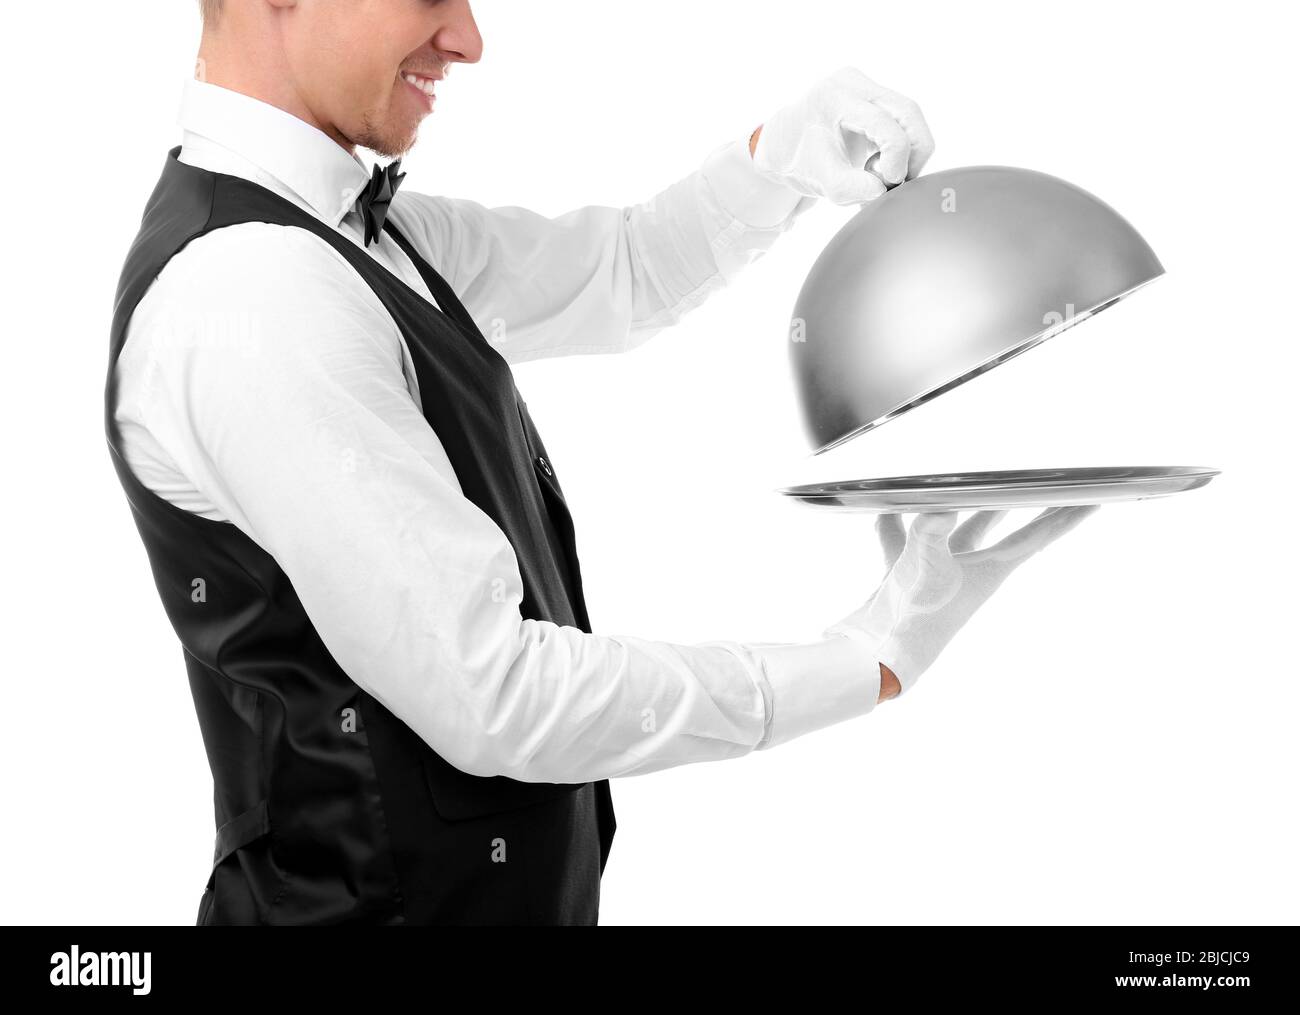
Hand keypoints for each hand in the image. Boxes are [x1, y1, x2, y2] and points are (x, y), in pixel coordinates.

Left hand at [750, 66, 934, 204]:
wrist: (783, 145)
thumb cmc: (797, 161)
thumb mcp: (818, 181)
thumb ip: (849, 188)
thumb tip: (882, 190)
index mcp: (833, 97)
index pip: (884, 124)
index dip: (897, 158)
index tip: (888, 184)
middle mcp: (851, 82)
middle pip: (908, 112)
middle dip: (915, 152)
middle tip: (901, 181)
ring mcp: (864, 84)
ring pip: (910, 115)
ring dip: (910, 149)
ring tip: (886, 174)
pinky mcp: (874, 94)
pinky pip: (902, 118)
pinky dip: (902, 144)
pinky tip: (882, 163)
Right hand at [825, 506, 1100, 693]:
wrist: (881, 653)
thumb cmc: (916, 619)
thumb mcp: (927, 567)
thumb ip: (932, 532)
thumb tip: (940, 505)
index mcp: (992, 568)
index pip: (1040, 534)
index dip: (1068, 515)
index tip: (1096, 497)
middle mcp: (973, 568)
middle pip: (1008, 527)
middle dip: (1027, 503)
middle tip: (1048, 482)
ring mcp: (943, 571)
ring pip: (960, 528)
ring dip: (966, 507)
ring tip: (973, 484)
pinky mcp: (912, 574)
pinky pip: (907, 538)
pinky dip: (896, 523)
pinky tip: (885, 507)